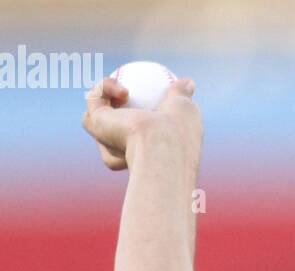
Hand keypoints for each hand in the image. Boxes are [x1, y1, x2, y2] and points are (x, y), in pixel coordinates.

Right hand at [81, 74, 200, 171]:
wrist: (161, 144)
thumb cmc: (178, 131)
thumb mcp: (185, 108)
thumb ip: (182, 94)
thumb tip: (188, 82)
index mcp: (148, 152)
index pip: (141, 136)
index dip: (143, 120)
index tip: (151, 100)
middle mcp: (125, 152)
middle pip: (112, 131)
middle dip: (111, 113)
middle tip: (127, 91)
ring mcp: (108, 141)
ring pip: (98, 114)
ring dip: (106, 94)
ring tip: (126, 92)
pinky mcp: (95, 127)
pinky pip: (94, 100)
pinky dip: (106, 88)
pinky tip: (123, 91)